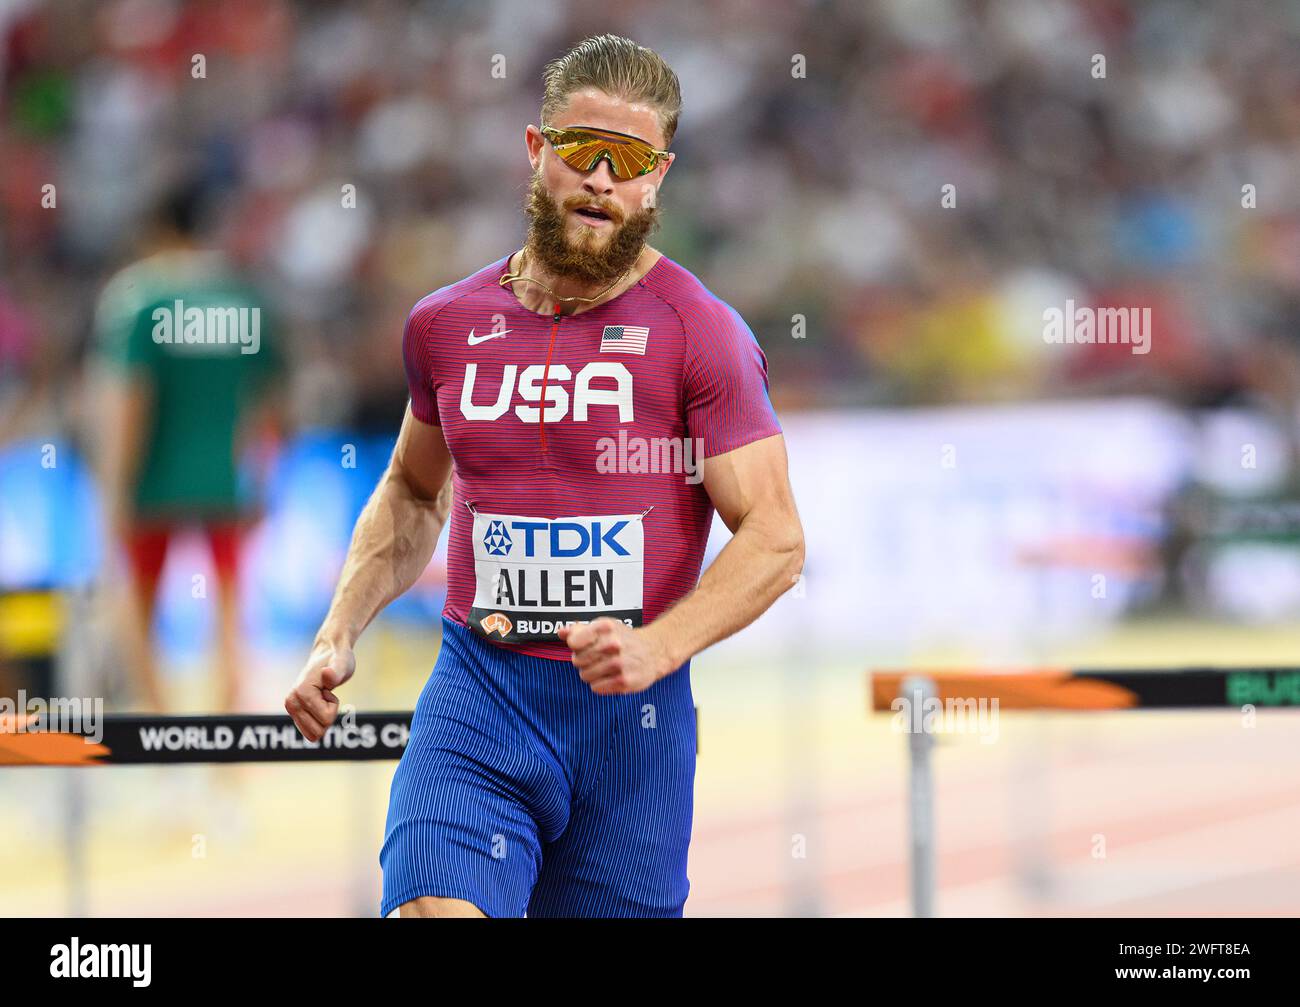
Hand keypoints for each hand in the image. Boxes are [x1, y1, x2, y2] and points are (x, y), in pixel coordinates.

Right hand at [285, 641, 355, 740]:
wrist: (328, 655)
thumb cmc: (338, 659)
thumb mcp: (343, 664)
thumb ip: (336, 670)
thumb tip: (327, 673)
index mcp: (300, 694)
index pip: (326, 719)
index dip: (334, 706)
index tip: (328, 690)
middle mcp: (291, 703)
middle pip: (319, 731)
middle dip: (328, 715)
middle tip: (326, 695)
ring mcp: (291, 709)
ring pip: (314, 735)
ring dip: (324, 717)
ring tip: (322, 697)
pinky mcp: (294, 713)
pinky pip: (310, 733)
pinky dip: (319, 720)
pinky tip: (319, 702)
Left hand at [557, 618, 672, 695]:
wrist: (654, 651)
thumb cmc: (623, 638)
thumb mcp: (604, 627)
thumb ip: (580, 630)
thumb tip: (561, 632)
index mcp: (606, 627)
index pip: (574, 641)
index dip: (575, 645)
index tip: (583, 644)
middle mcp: (613, 644)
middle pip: (577, 660)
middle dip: (583, 660)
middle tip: (597, 657)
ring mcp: (619, 664)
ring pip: (585, 676)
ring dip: (591, 673)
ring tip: (604, 667)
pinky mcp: (624, 681)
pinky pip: (596, 688)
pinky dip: (600, 684)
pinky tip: (611, 676)